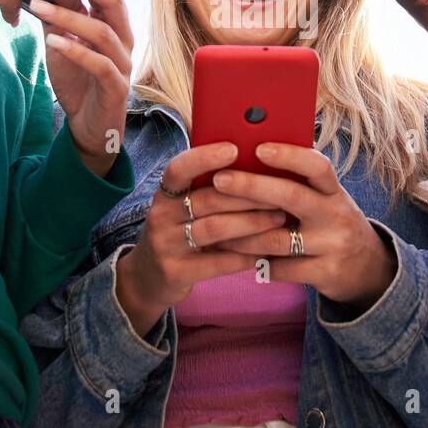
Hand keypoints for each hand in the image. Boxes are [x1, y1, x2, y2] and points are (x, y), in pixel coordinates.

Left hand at [27, 0, 136, 176]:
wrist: (89, 126)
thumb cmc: (78, 80)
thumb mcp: (62, 42)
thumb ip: (55, 16)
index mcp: (114, 22)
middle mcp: (124, 37)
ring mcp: (122, 62)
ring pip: (102, 31)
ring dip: (69, 16)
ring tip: (38, 6)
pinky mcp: (116, 87)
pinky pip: (99, 64)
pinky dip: (76, 50)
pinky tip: (53, 41)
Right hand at [115, 142, 287, 333]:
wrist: (147, 278)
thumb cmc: (178, 232)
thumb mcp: (182, 208)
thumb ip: (207, 189)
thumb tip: (253, 164)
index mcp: (165, 194)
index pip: (178, 168)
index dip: (205, 157)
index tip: (234, 149)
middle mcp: (161, 216)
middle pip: (208, 199)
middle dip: (248, 194)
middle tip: (280, 192)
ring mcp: (166, 246)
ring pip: (215, 229)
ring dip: (252, 223)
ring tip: (278, 218)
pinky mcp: (176, 272)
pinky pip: (217, 263)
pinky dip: (245, 256)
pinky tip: (265, 251)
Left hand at [212, 144, 396, 312]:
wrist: (368, 269)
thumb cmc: (331, 223)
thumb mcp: (324, 200)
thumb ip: (297, 184)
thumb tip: (247, 159)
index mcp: (334, 191)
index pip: (317, 166)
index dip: (289, 155)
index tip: (259, 147)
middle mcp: (336, 214)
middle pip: (292, 196)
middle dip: (252, 186)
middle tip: (219, 179)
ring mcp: (332, 245)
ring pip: (277, 238)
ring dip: (241, 233)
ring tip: (214, 227)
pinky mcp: (325, 272)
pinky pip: (280, 268)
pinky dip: (255, 262)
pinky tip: (235, 256)